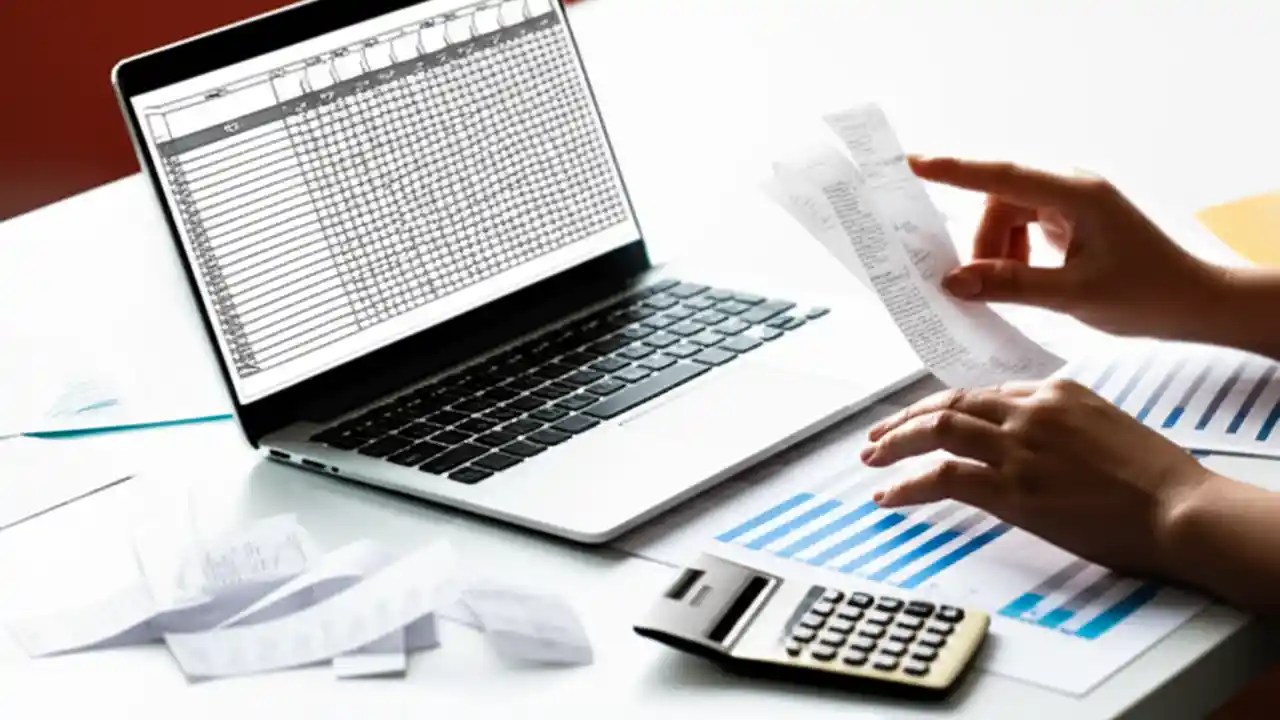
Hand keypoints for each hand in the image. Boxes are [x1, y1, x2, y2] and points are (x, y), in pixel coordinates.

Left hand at [863, 379, 1216, 576]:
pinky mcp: (1012, 489)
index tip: (924, 422)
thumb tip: (1031, 436)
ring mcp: (1018, 448)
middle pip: (950, 404)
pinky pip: (943, 477)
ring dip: (895, 443)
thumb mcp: (1106, 425)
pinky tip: (889, 494)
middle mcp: (1029, 410)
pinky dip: (908, 483)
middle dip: (906, 419)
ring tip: (871, 457)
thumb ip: (1062, 422)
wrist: (1179, 508)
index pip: (983, 394)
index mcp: (1055, 391)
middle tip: (878, 435)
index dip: (945, 409)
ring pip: (937, 429)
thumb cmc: (1155, 478)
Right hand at [909, 156, 1226, 338]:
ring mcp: (1071, 201)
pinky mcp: (1071, 218)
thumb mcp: (1073, 296)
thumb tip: (953, 282)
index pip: (1002, 176)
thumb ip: (1010, 286)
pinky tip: (1025, 281)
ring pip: (1007, 215)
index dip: (954, 170)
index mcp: (1076, 194)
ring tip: (1010, 289)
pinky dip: (1013, 254)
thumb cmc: (1146, 295)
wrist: (1194, 303)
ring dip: (997, 251)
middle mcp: (1071, 187)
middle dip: (983, 241)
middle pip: (998, 199)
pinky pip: (1023, 226)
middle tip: (977, 286)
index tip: (911, 163)